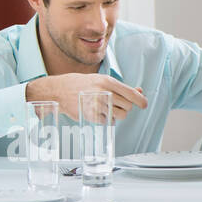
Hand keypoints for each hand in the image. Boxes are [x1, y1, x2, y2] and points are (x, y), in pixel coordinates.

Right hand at [26, 73, 147, 121]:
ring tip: (106, 108)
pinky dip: (106, 119)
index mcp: (107, 81)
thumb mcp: (100, 80)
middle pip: (128, 106)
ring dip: (117, 114)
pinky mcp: (92, 116)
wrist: (58, 91)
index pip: (132, 94)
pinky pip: (109, 122)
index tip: (143, 104)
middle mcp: (104, 92)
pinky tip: (97, 112)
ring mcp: (98, 105)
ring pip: (120, 116)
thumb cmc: (80, 84)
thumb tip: (139, 92)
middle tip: (115, 104)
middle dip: (125, 107)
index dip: (141, 101)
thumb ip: (120, 87)